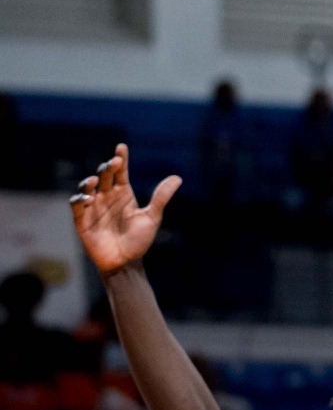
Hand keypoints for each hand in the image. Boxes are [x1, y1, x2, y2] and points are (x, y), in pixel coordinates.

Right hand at [70, 144, 180, 276]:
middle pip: (104, 177)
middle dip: (106, 168)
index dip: (120, 159)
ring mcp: (94, 208)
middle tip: (113, 163)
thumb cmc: (139, 241)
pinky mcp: (82, 221)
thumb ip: (161, 198)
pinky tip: (86, 199)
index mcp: (124, 194)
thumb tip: (178, 177)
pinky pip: (76, 206)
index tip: (121, 147)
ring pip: (87, 188)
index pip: (121, 172)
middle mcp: (107, 198)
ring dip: (89, 182)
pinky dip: (79, 200)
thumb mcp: (152, 217)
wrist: (126, 263)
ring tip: (96, 180)